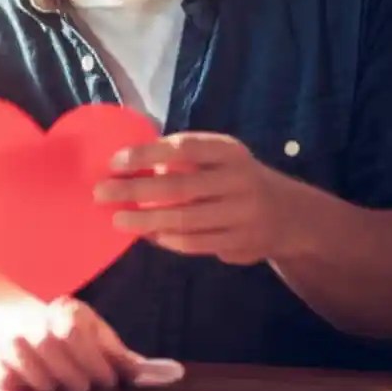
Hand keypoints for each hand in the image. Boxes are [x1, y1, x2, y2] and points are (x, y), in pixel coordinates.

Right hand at [0, 297, 181, 390]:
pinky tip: (29, 388)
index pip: (75, 331)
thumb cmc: (74, 339)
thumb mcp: (102, 341)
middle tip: (82, 387)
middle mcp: (39, 320)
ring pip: (24, 356)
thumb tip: (174, 373)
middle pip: (49, 344)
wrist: (20, 323)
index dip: (93, 361)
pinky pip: (0, 374)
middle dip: (72, 374)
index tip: (106, 380)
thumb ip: (130, 361)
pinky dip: (13, 382)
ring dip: (45, 380)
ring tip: (58, 388)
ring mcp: (14, 339)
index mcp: (69, 311)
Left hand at [94, 133, 311, 265]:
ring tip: (117, 219)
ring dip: (145, 220)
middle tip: (101, 193)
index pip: (183, 148)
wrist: (290, 215)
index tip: (114, 162)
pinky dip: (165, 239)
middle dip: (134, 190)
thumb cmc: (236, 179)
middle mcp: (238, 181)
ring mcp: (241, 214)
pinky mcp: (239, 243)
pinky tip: (145, 234)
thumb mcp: (220, 159)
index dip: (146, 154)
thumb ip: (183, 158)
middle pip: (178, 187)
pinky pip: (194, 242)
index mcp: (229, 152)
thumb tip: (128, 163)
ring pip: (184, 220)